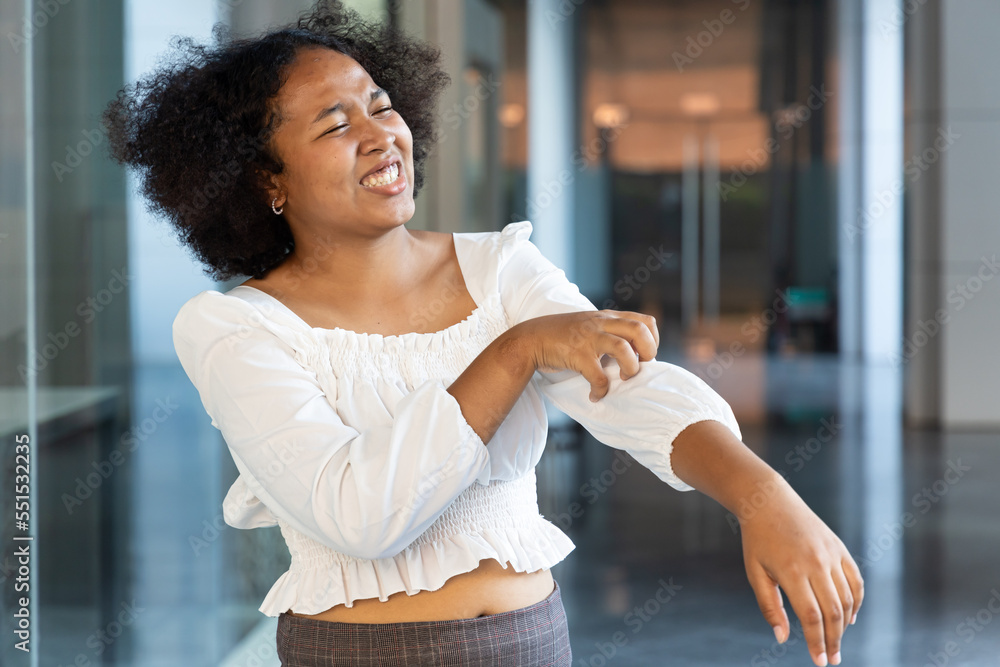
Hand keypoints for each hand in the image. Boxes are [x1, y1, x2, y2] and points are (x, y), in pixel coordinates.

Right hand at [515, 310, 658, 400]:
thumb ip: (609, 332)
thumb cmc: (562, 335)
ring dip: (630, 368)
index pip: (645, 321)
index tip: (645, 356)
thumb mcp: (590, 325)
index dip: (653, 341)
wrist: (531, 338)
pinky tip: (596, 395)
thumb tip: (632, 354)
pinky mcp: (577, 354)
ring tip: (623, 379)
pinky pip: (598, 375)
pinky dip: (601, 389)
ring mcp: (589, 338)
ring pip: (623, 349)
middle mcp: (601, 323)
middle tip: (640, 367)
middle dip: (648, 352)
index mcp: (608, 317)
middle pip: (640, 331)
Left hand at [739, 482, 863, 665]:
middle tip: (832, 659)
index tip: (819, 662)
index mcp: (792, 571)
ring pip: (847, 599)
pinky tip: (849, 618)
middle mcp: (816, 563)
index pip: (812, 617)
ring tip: (837, 641)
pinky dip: (856, 602)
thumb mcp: (755, 573)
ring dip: (845, 625)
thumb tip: (782, 638)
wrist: (769, 501)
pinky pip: (855, 580)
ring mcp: (831, 554)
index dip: (817, 642)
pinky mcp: (839, 548)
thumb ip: (769, 607)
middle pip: (833, 612)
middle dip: (834, 640)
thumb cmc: (757, 540)